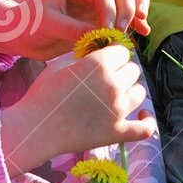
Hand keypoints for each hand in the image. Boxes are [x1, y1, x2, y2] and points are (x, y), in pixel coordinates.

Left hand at [0, 0, 149, 60]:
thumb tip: (103, 36)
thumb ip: (76, 30)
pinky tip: (144, 31)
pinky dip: (136, 17)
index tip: (108, 32)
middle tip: (121, 33)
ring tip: (142, 27)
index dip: (110, 11)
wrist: (24, 34)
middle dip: (127, 9)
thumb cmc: (31, 25)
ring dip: (137, 8)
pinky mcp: (102, 12)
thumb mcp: (49, 26)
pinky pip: (126, 7)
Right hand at [0, 46, 157, 173]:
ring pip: (140, 93)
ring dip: (131, 91)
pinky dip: (147, 121)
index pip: (122, 51)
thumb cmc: (43, 93)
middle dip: (122, 71)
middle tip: (106, 78)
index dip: (114, 54)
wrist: (35, 128)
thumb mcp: (61, 64)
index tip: (106, 59)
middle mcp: (113, 85)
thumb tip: (101, 50)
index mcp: (99, 64)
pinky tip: (142, 116)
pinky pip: (145, 128)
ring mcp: (118, 110)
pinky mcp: (117, 132)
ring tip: (116, 94)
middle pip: (133, 70)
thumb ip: (85, 56)